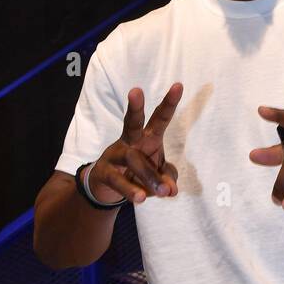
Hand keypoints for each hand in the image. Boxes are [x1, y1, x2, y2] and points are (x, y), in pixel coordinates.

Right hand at [89, 83, 183, 204]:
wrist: (106, 187)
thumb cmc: (138, 173)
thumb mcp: (158, 175)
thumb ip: (167, 179)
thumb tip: (171, 190)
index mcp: (147, 137)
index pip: (160, 118)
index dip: (169, 102)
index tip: (178, 85)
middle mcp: (130, 141)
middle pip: (132, 121)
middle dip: (135, 106)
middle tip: (136, 90)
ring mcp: (115, 155)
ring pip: (132, 159)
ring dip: (148, 175)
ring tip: (161, 192)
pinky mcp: (104, 172)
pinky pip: (117, 179)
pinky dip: (130, 190)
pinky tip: (140, 199)